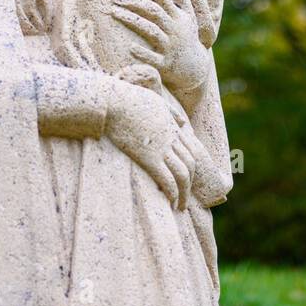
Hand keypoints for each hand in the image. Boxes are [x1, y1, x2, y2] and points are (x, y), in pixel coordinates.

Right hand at [104, 81, 201, 209]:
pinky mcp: (149, 157)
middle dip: (191, 184)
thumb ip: (171, 112)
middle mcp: (172, 138)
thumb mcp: (156, 101)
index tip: (188, 179)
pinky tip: (171, 202)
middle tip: (186, 198)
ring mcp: (161, 148)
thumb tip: (183, 122)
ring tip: (181, 206)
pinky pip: (167, 179)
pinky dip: (173, 192)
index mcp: (173, 126)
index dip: (192, 167)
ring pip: (183, 174)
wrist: (113, 102)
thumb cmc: (129, 99)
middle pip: (191, 164)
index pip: (192, 150)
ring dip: (184, 193)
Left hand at [109, 0, 209, 94]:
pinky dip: (142, 52)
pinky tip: (129, 47)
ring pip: (151, 30)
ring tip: (113, 12)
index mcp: (180, 16)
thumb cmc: (187, 37)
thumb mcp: (188, 15)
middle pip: (154, 10)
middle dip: (133, 1)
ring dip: (132, 20)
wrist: (195, 69)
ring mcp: (171, 46)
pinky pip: (153, 57)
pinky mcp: (166, 64)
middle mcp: (176, 29)